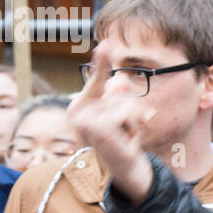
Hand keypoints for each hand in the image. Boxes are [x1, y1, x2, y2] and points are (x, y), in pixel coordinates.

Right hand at [66, 45, 154, 201]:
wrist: (124, 170)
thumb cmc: (121, 141)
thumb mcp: (123, 113)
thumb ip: (121, 94)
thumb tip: (120, 79)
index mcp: (81, 105)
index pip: (96, 78)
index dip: (102, 61)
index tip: (106, 42)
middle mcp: (77, 111)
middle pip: (119, 90)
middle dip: (132, 108)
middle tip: (127, 129)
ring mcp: (84, 121)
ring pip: (125, 102)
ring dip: (135, 120)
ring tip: (127, 135)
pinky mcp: (96, 129)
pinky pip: (125, 113)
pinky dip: (133, 126)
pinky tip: (128, 140)